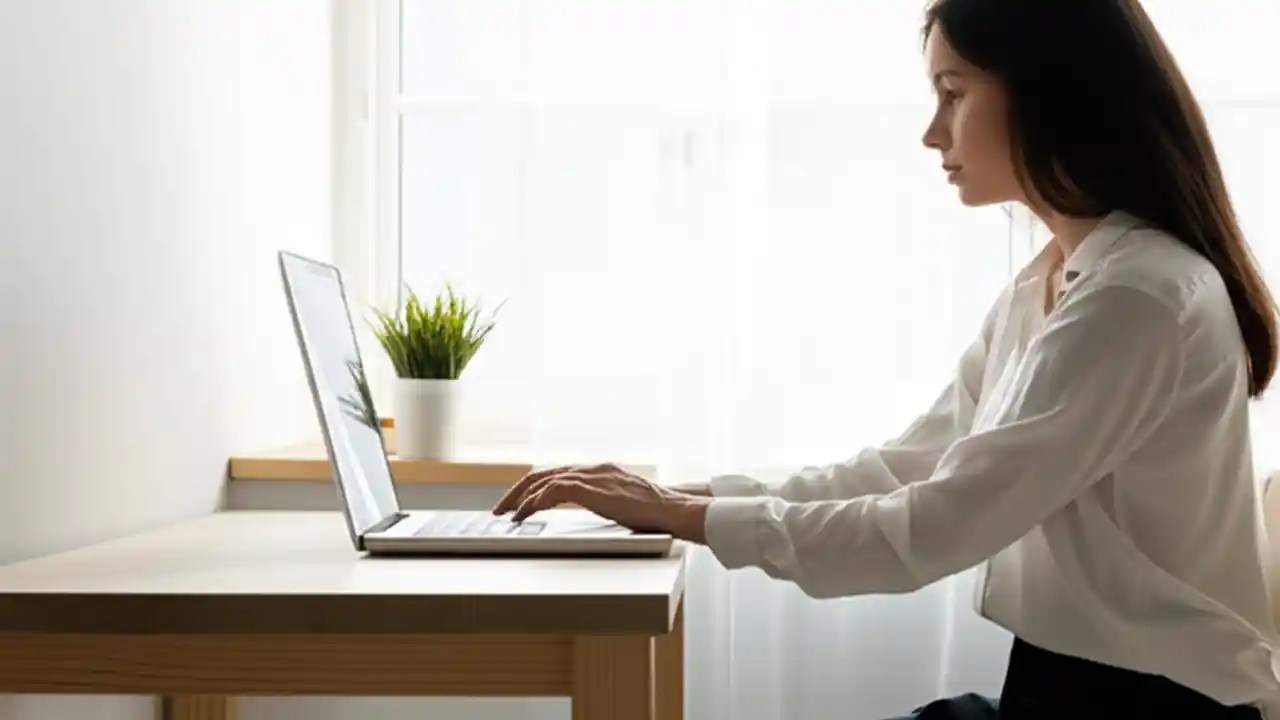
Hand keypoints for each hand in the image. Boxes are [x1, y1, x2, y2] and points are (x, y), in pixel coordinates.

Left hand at [492, 463, 710, 542]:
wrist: (672, 509)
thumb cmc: (653, 513)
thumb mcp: (622, 504)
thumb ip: (604, 501)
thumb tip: (594, 512)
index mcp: (599, 470)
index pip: (557, 473)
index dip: (534, 487)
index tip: (519, 502)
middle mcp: (592, 468)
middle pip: (544, 473)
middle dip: (519, 491)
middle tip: (501, 508)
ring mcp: (592, 476)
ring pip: (544, 479)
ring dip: (521, 498)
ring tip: (508, 514)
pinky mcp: (592, 488)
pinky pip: (554, 490)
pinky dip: (535, 501)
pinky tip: (526, 514)